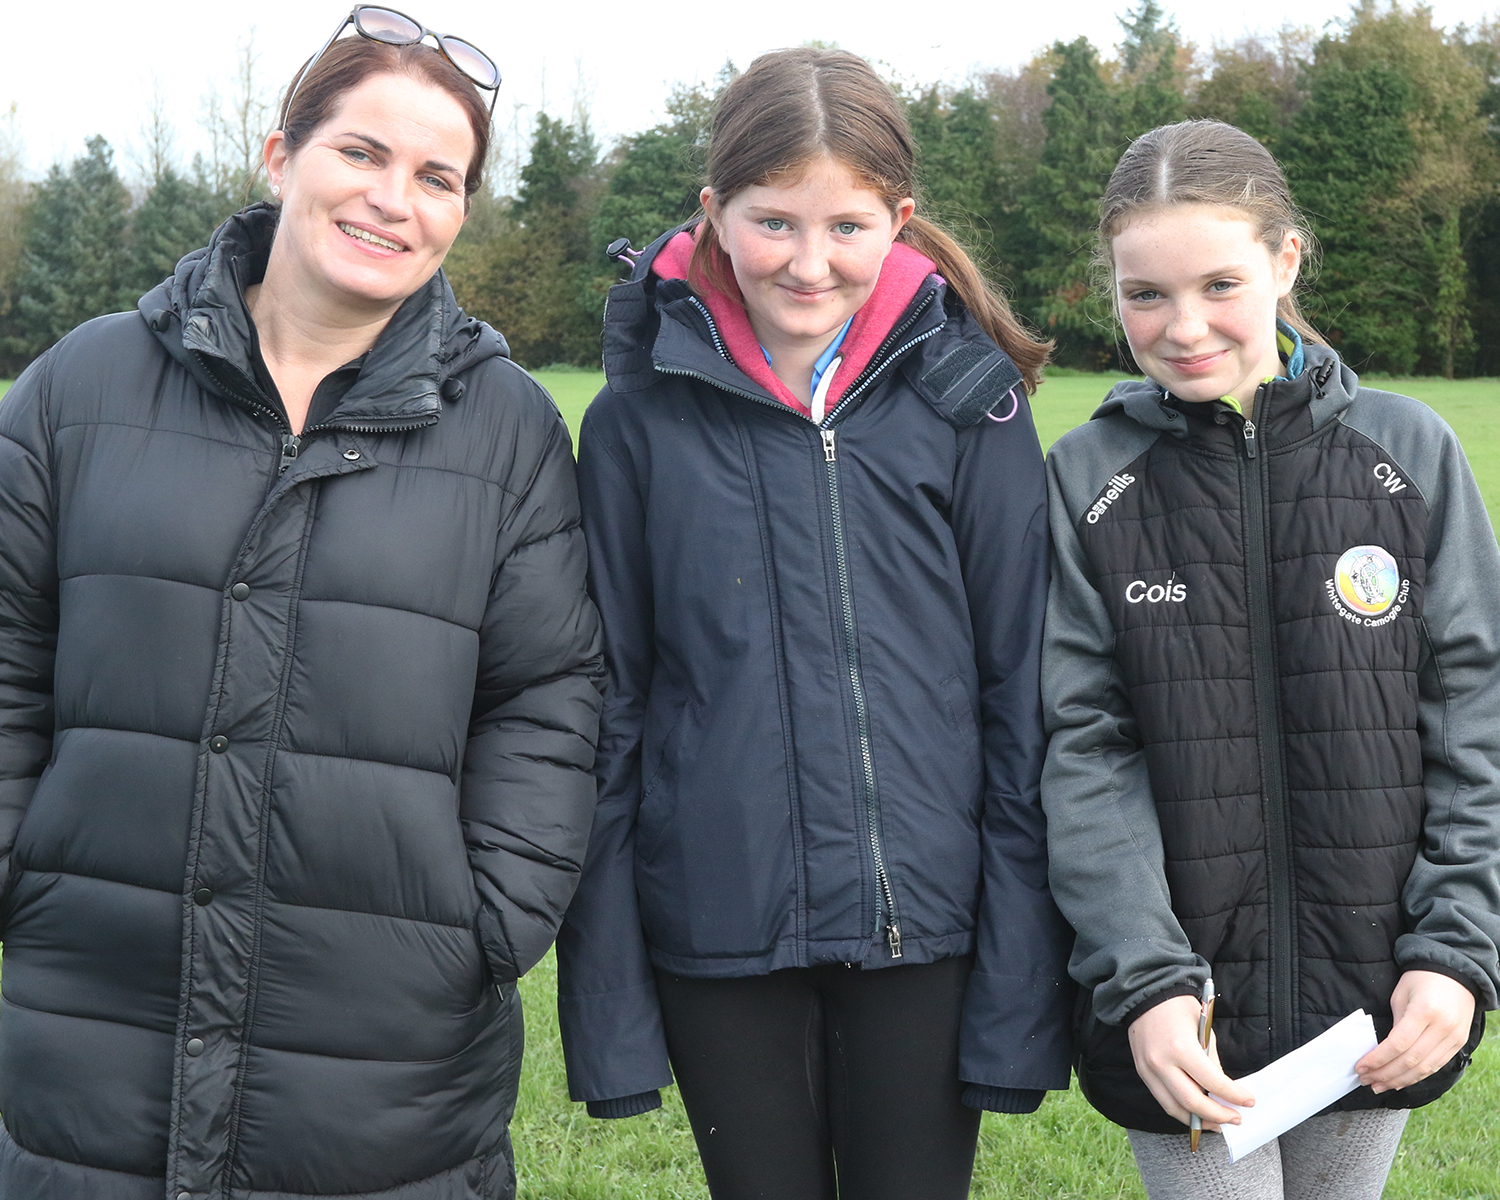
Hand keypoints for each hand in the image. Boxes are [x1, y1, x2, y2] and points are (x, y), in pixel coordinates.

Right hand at [1127, 994, 1254, 1129]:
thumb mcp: (1204, 1030)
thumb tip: (1223, 1091)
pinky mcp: (1143, 1073)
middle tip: (1236, 1119)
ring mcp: (1148, 1070)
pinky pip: (1163, 1100)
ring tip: (1218, 1124)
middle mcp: (1161, 1063)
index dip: (1233, 1096)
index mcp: (1181, 1048)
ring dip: (1199, 1120)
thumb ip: (1212, 1062)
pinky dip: (1181, 1110)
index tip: (1248, 1101)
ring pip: (1174, 1108)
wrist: (1145, 995)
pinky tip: (1197, 1113)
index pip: (1212, 1082)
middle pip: (1192, 1102)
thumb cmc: (1178, 1008)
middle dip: (1218, 1116)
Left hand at [1356, 970, 1474, 1093]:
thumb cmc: (1420, 979)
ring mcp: (1454, 1038)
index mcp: (1424, 1012)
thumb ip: (1395, 1023)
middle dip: (1385, 1074)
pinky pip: (1436, 1066)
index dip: (1378, 1059)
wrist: (1455, 973)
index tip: (1361, 1067)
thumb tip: (1383, 1051)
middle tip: (1366, 1080)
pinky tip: (1401, 1081)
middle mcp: (1442, 1028)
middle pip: (1411, 1061)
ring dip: (1400, 1081)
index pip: (1398, 1044)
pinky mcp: (1459, 1044)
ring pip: (1425, 1069)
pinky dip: (1417, 1076)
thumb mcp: (1401, 995)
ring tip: (1380, 1086)